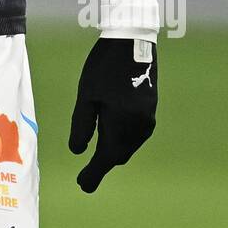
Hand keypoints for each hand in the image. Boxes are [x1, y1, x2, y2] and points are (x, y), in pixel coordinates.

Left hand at [69, 37, 157, 192]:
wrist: (133, 42)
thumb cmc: (103, 67)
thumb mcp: (86, 96)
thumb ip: (82, 125)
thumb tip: (77, 152)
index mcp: (121, 124)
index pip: (106, 158)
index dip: (93, 174)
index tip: (81, 186)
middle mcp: (139, 127)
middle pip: (118, 154)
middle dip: (101, 165)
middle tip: (85, 178)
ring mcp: (148, 120)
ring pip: (128, 146)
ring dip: (112, 153)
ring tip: (95, 160)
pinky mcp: (150, 111)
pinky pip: (135, 136)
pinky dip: (121, 141)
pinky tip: (110, 138)